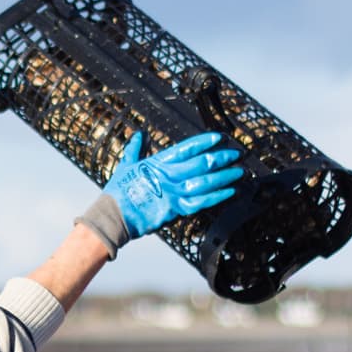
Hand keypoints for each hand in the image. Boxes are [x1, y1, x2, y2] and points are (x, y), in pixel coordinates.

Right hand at [101, 131, 241, 238]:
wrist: (113, 217)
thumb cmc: (117, 192)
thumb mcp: (125, 165)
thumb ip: (134, 149)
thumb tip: (138, 135)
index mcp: (157, 163)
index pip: (186, 149)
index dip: (204, 142)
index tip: (219, 138)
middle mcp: (168, 176)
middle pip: (201, 164)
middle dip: (221, 158)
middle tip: (236, 154)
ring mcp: (173, 193)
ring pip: (205, 182)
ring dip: (224, 176)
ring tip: (239, 172)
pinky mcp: (175, 210)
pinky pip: (201, 202)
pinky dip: (217, 197)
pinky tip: (230, 192)